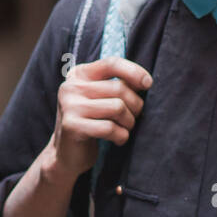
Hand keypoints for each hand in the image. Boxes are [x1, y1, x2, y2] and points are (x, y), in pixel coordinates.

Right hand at [48, 56, 149, 177]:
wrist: (67, 153)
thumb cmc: (92, 122)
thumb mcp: (101, 98)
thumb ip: (118, 86)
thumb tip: (145, 81)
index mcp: (79, 74)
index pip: (112, 63)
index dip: (134, 71)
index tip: (148, 84)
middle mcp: (71, 87)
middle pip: (119, 88)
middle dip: (135, 105)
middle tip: (134, 117)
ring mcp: (69, 106)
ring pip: (117, 107)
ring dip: (129, 122)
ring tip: (125, 128)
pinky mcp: (72, 126)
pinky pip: (110, 128)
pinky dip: (121, 136)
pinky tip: (118, 139)